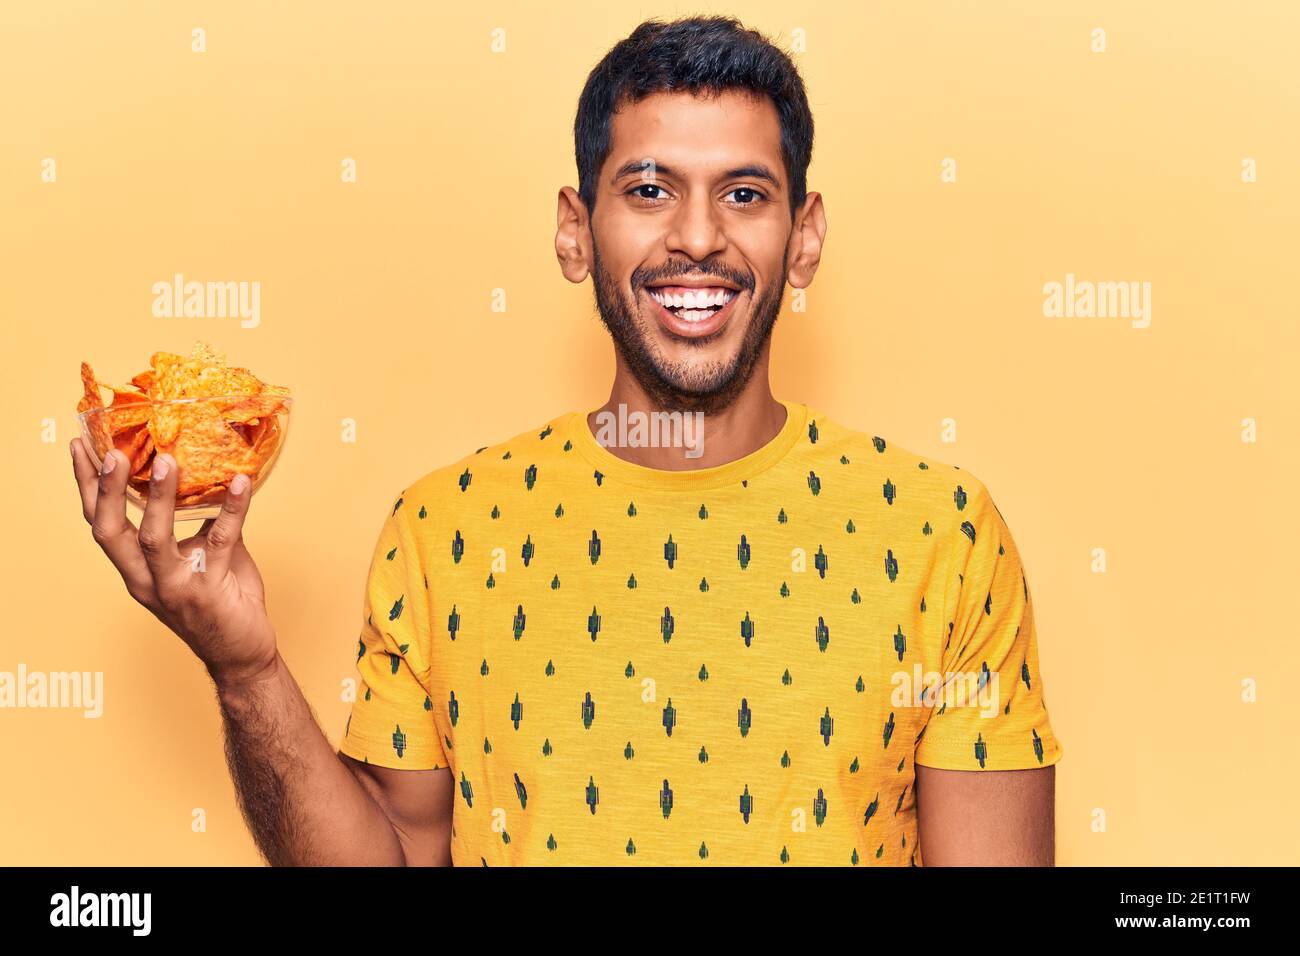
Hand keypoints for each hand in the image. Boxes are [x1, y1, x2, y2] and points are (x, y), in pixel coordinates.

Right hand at [71, 437, 277, 687]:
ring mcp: (176, 587)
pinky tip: (241, 482)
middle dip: (105, 491)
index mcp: (136, 571)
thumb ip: (198, 522)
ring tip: (167, 460)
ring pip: (154, 540)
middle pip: (110, 533)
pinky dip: (233, 508)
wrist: (242, 654)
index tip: (81, 447)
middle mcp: (147, 581)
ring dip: (159, 498)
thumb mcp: (199, 558)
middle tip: (111, 451)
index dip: (88, 487)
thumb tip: (210, 472)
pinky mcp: (211, 591)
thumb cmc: (221, 601)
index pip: (100, 524)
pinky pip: (221, 541)